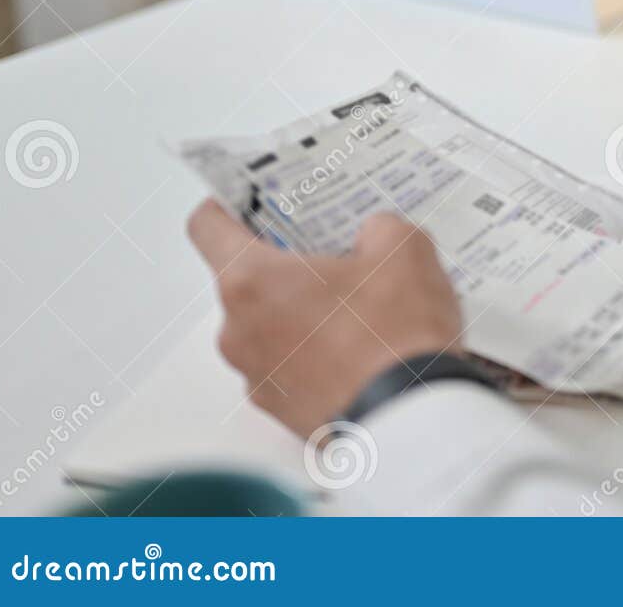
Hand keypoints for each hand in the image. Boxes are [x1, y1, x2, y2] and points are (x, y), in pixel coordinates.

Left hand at [187, 199, 462, 436]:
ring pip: (272, 327)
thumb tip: (374, 236)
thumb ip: (380, 227)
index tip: (255, 201)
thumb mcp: (405, 249)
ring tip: (365, 311)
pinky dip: (320, 356)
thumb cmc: (395, 337)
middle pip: (248, 280)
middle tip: (341, 257)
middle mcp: (238, 331)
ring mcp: (257, 377)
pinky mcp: (283, 412)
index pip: (208, 226)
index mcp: (251, 281)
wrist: (414, 420)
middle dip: (291, 266)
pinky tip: (367, 350)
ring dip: (307, 314)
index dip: (230, 205)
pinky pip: (292, 368)